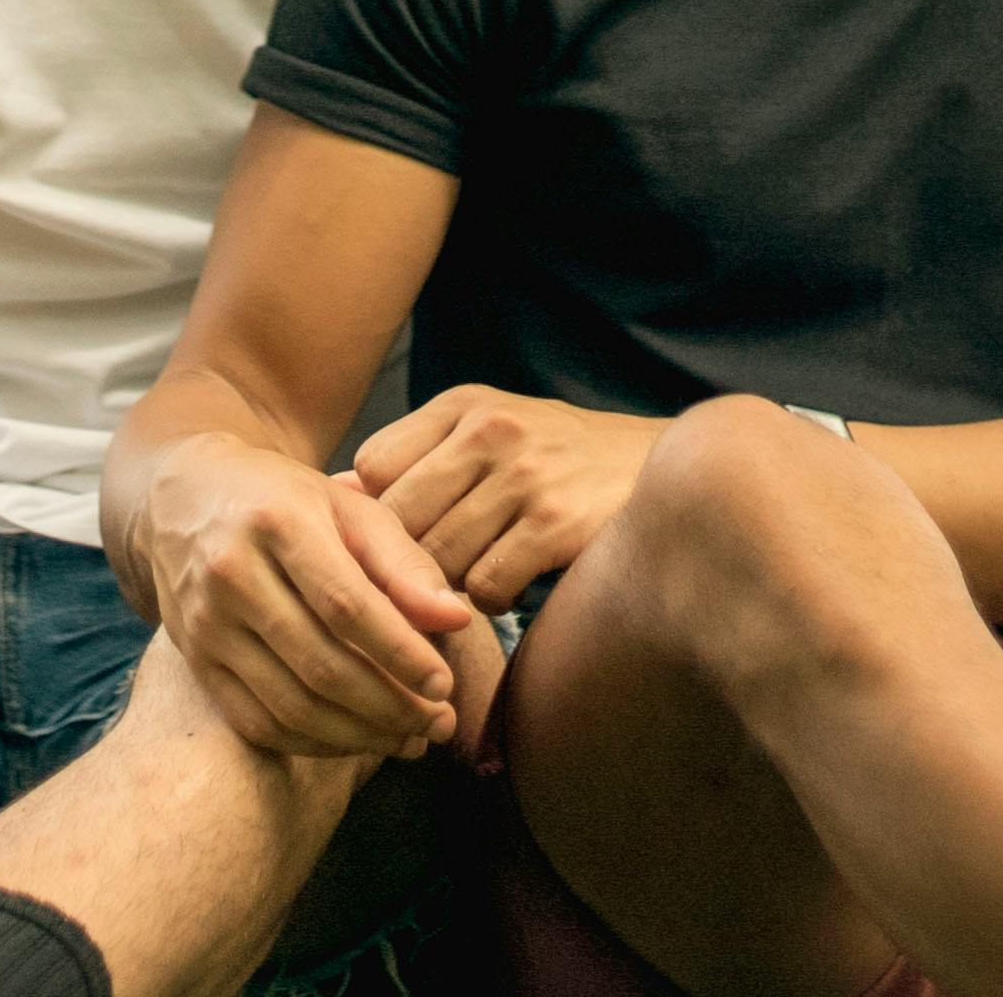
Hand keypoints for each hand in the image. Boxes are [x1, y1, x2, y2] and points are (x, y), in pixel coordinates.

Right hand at [133, 430, 476, 757]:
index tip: (445, 684)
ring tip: (410, 739)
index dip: (400, 653)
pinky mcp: (194, 661)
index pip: (346, 605)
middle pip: (320, 664)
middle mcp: (230, 574)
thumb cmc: (288, 501)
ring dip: (360, 735)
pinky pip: (257, 722)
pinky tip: (357, 740)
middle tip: (440, 723)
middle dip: (391, 706)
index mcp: (277, 522)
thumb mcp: (350, 508)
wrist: (187, 498)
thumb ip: (405, 562)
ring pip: (290, 705)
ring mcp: (204, 623)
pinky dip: (314, 743)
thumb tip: (458, 620)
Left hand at [351, 385, 667, 610]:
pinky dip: (490, 599)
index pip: (371, 467)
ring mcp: (524, 476)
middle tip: (428, 576)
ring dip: (449, 583)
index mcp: (464, 404)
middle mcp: (490, 430)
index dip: (377, 513)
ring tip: (476, 573)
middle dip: (405, 559)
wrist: (668, 469)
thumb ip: (419, 457)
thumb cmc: (561, 461)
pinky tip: (513, 581)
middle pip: (396, 520)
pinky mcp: (555, 526)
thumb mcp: (490, 433)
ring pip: (436, 559)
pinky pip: (483, 588)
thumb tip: (333, 493)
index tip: (399, 536)